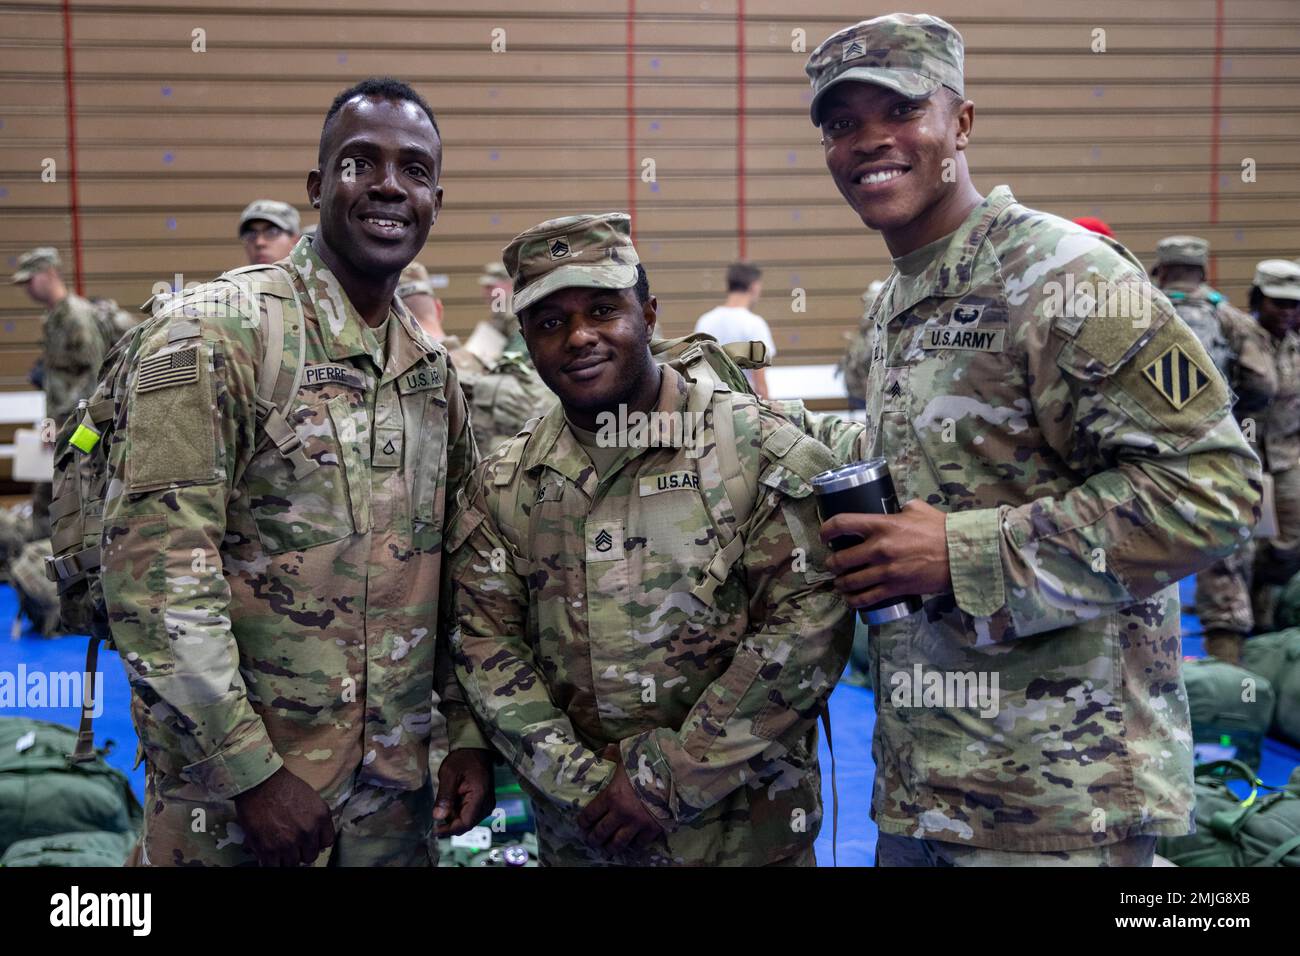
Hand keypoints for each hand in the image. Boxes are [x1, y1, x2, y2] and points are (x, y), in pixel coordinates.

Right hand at [232, 767, 334, 866]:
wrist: (259, 782)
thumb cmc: (282, 785)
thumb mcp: (309, 797)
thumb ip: (314, 817)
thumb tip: (313, 836)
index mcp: (321, 816)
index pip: (326, 842)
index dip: (316, 843)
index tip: (308, 842)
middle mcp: (309, 831)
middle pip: (310, 855)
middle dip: (301, 851)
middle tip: (291, 845)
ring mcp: (289, 842)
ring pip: (293, 863)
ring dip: (285, 857)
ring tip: (278, 848)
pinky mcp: (269, 849)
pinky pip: (274, 866)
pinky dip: (271, 862)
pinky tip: (268, 855)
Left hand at [434, 748, 494, 836]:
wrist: (476, 749)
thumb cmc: (463, 758)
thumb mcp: (449, 774)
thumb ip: (444, 796)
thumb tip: (438, 817)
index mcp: (480, 796)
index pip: (465, 823)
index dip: (449, 830)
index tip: (435, 830)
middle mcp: (487, 803)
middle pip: (466, 824)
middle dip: (451, 822)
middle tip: (439, 808)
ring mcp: (487, 803)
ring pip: (468, 820)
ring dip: (455, 815)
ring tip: (449, 797)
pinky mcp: (484, 802)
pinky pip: (470, 813)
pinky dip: (459, 810)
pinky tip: (454, 798)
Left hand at [577, 757, 663, 852]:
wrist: (674, 772)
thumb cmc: (648, 761)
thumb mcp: (627, 754)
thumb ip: (614, 755)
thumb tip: (606, 751)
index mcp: (611, 795)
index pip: (590, 814)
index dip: (583, 822)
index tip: (581, 825)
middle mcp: (620, 813)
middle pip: (601, 832)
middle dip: (594, 838)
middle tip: (591, 840)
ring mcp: (637, 823)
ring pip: (619, 842)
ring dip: (611, 847)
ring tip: (608, 849)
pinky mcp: (652, 828)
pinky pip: (640, 843)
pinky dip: (635, 844)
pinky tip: (632, 844)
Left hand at [820, 499, 951, 607]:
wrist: (961, 555)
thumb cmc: (941, 530)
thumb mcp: (918, 509)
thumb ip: (901, 508)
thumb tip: (894, 509)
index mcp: (883, 525)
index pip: (843, 523)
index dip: (826, 529)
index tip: (824, 535)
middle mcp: (879, 548)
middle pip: (840, 559)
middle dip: (832, 563)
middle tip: (833, 563)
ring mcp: (886, 571)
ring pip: (850, 582)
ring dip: (840, 584)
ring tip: (840, 582)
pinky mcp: (895, 588)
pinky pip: (866, 598)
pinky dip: (854, 601)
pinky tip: (850, 600)